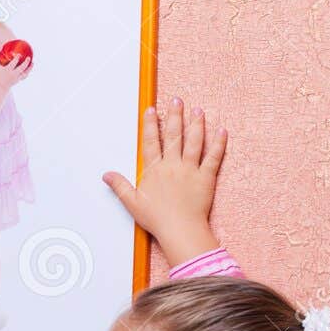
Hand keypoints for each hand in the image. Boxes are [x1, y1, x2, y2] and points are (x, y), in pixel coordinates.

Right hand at [0, 54, 31, 90]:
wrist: (1, 86)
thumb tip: (0, 49)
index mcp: (7, 70)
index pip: (13, 64)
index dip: (16, 59)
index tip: (19, 54)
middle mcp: (13, 74)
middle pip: (21, 68)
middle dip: (26, 63)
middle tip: (28, 58)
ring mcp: (17, 78)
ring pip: (25, 73)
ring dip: (30, 68)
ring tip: (33, 62)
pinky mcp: (19, 80)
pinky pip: (25, 76)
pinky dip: (28, 71)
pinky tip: (30, 67)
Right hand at [102, 99, 226, 267]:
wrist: (180, 230)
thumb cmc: (157, 219)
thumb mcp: (133, 203)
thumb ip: (120, 186)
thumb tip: (107, 175)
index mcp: (154, 170)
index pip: (150, 142)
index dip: (150, 125)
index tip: (151, 110)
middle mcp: (172, 166)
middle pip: (173, 135)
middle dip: (175, 115)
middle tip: (177, 100)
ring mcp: (190, 170)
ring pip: (194, 142)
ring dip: (196, 124)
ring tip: (197, 111)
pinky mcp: (206, 177)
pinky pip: (213, 157)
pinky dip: (218, 144)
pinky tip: (221, 131)